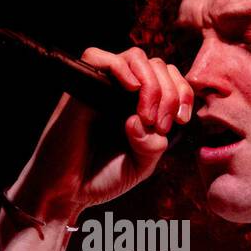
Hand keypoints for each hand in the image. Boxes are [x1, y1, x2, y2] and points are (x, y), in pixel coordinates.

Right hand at [15, 46, 194, 217]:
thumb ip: (153, 143)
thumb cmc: (100, 178)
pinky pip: (98, 57)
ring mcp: (101, 87)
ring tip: (146, 118)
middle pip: (158, 65)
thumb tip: (141, 119)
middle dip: (170, 94)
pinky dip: (121, 68)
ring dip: (151, 84)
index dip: (183, 93)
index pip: (171, 78)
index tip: (181, 121)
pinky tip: (131, 88)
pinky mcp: (79, 87)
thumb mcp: (141, 164)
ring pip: (136, 57)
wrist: (67, 192)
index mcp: (140, 105)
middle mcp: (122, 91)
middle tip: (159, 125)